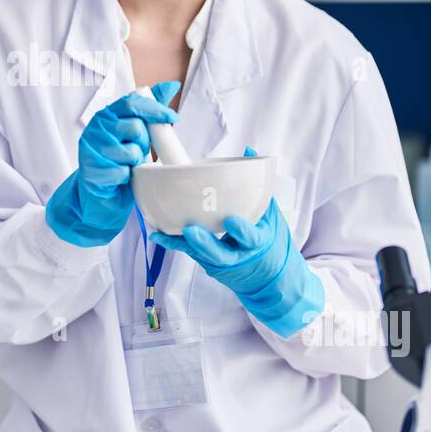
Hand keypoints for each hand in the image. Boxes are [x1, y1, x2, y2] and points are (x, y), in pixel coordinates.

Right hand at [45, 81, 179, 246]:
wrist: (99, 194)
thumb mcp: (135, 131)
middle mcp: (96, 129)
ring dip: (135, 162)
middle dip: (144, 143)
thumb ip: (150, 108)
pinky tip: (119, 178)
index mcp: (106, 116)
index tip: (173, 117)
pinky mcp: (92, 172)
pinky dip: (127, 178)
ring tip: (127, 165)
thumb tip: (171, 85)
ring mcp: (91, 150)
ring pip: (131, 152)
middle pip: (135, 128)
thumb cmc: (118, 159)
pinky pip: (123, 173)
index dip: (155, 109)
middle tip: (138, 151)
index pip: (132, 102)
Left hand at [148, 144, 324, 336]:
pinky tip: (157, 235)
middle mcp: (238, 256)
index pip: (251, 238)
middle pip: (219, 253)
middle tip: (190, 230)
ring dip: (181, 243)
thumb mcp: (273, 215)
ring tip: (163, 232)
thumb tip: (248, 151)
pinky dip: (174, 243)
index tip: (231, 221)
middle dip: (204, 243)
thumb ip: (260, 186)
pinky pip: (190, 253)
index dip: (242, 231)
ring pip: (201, 255)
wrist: (270, 280)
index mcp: (259, 243)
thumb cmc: (272, 242)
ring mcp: (221, 264)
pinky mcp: (208, 265)